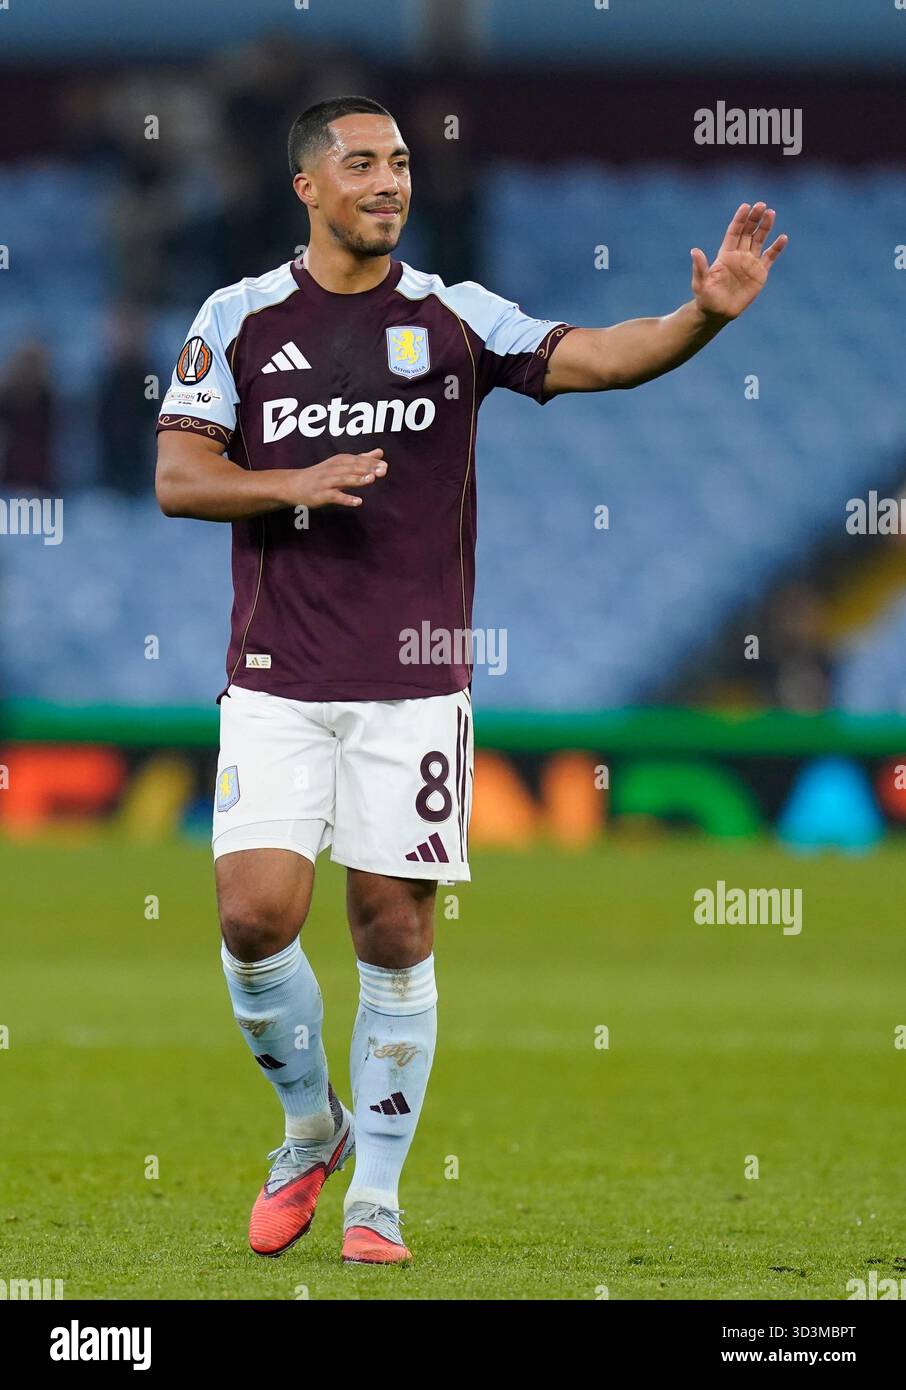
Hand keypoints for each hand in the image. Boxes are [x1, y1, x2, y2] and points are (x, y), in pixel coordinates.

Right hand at [281, 448, 387, 508]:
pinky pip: (335, 496)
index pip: (357, 460)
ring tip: (371, 479)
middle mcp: (333, 469)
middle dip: (367, 468)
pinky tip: (358, 502)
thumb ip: (361, 459)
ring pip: (343, 479)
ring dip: (357, 479)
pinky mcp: (321, 495)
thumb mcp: (340, 464)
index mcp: (339, 461)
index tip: (385, 466)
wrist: (293, 485)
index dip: (371, 463)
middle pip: (352, 467)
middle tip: (383, 471)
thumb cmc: (321, 475)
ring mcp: (326, 482)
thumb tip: (380, 452)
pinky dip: (346, 498)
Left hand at [690, 202, 787, 320]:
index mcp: (725, 254)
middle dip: (754, 218)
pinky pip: (769, 257)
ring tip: (771, 213)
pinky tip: (783, 238)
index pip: (734, 232)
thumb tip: (694, 251)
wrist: (718, 312)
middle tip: (762, 205)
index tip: (746, 206)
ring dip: (765, 227)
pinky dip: (776, 248)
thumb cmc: (706, 297)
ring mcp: (750, 263)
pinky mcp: (760, 273)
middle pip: (748, 232)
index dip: (740, 219)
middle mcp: (738, 255)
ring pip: (759, 240)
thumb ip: (700, 267)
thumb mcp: (700, 282)